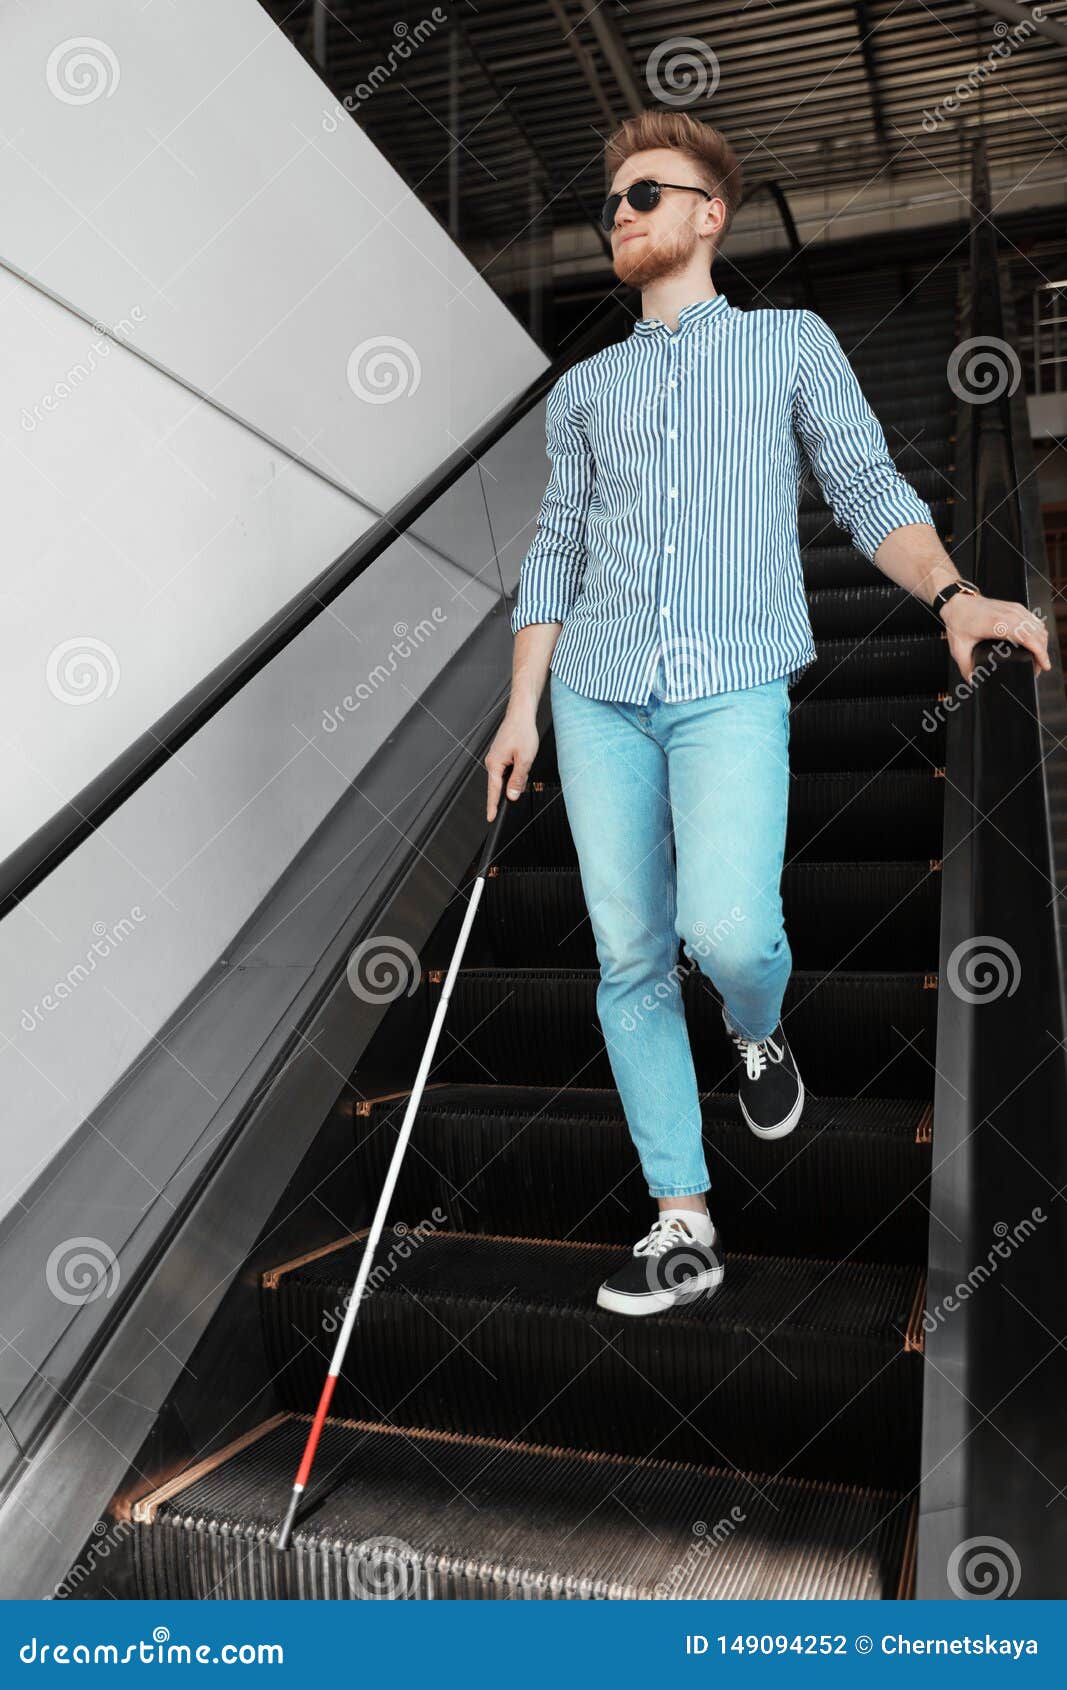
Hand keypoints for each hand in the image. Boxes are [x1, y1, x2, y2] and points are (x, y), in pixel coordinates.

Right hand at [485, 707, 539, 821]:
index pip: (493, 791)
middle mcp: (492, 761)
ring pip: (505, 777)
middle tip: (522, 777)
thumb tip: (512, 795)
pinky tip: (523, 762)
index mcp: (494, 764)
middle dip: (511, 788)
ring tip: (525, 763)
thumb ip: (518, 779)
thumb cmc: (522, 731)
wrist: (521, 714)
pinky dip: (516, 770)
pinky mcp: (501, 754)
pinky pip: (507, 769)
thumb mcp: (524, 759)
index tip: (491, 818)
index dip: (493, 806)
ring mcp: (496, 757)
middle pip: (500, 785)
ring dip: (516, 777)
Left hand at [939, 591, 1050, 682]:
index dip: (1040, 653)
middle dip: (1042, 653)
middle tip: (1037, 669)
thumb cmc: (959, 621)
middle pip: (1038, 634)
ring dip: (1042, 643)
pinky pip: (1034, 620)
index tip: (1043, 666)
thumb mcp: (959, 647)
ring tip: (1037, 659)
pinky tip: (1035, 643)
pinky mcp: (1016, 607)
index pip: (1029, 638)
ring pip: (1039, 627)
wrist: (957, 602)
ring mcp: (1015, 609)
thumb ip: (965, 667)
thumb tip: (972, 681)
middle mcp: (1011, 614)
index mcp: (999, 624)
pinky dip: (1038, 633)